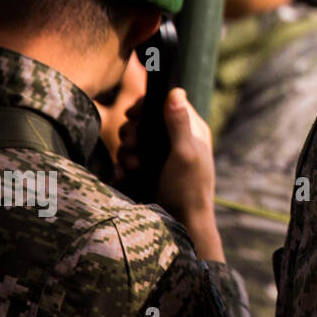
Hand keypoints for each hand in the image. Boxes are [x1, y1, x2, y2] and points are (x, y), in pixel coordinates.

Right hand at [118, 88, 223, 260]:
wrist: (180, 224)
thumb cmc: (188, 189)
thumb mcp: (185, 154)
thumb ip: (179, 124)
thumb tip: (175, 91)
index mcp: (192, 130)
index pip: (168, 102)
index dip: (147, 106)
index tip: (133, 114)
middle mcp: (176, 139)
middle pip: (145, 121)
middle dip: (133, 131)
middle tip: (131, 144)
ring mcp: (161, 156)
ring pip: (134, 140)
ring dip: (127, 151)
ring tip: (134, 166)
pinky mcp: (148, 171)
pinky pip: (128, 160)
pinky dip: (123, 165)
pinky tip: (125, 175)